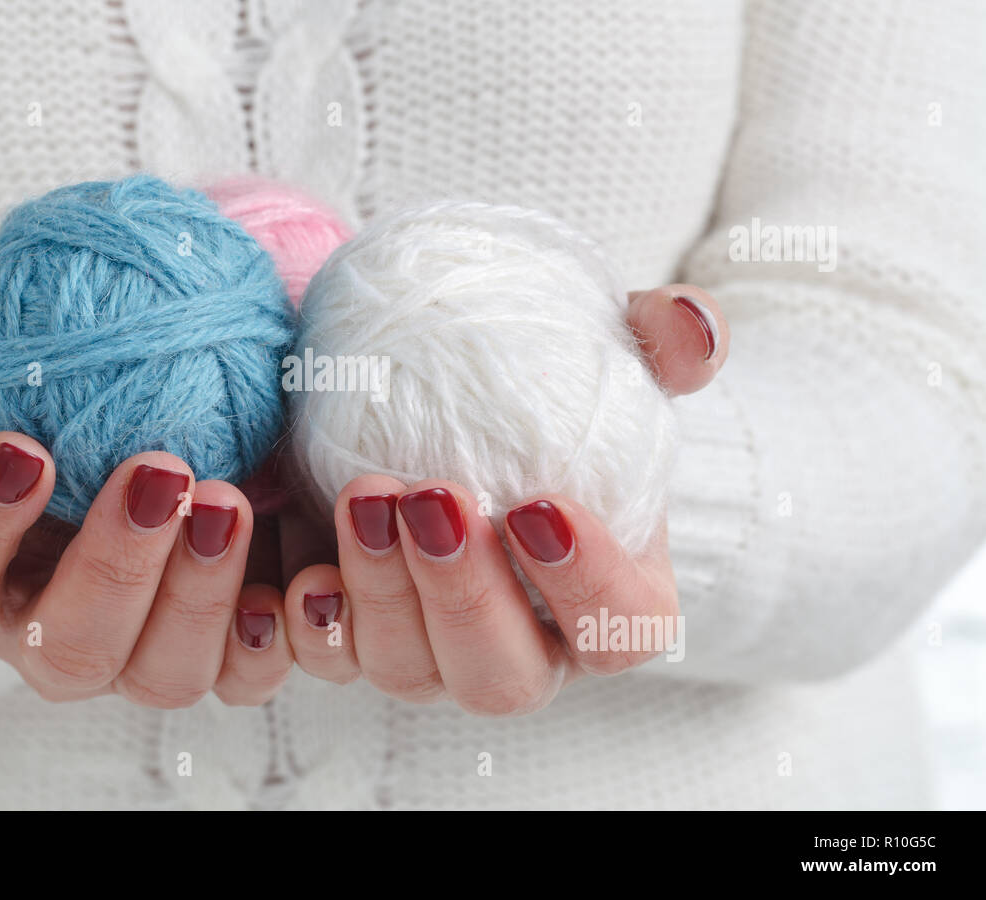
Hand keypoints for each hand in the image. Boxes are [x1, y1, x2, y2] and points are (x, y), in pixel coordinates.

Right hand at [0, 341, 292, 706]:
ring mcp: (136, 656)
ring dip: (201, 595)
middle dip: (116, 566)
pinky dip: (273, 638)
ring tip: (229, 502)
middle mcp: (47, 639)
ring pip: (163, 676)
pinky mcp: (217, 654)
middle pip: (70, 650)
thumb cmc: (28, 414)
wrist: (126, 430)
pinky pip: (247, 677)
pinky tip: (294, 578)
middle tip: (161, 470)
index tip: (24, 448)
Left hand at [279, 285, 728, 713]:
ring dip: (382, 595)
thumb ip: (668, 338)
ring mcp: (435, 654)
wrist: (462, 406)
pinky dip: (315, 627)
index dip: (587, 586)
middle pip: (503, 676)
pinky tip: (303, 569)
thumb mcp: (621, 353)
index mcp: (609, 605)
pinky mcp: (360, 639)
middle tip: (435, 496)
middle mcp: (523, 649)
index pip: (619, 630)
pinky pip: (331, 662)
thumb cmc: (561, 394)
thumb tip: (694, 322)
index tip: (540, 505)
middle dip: (467, 597)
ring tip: (364, 495)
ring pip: (410, 672)